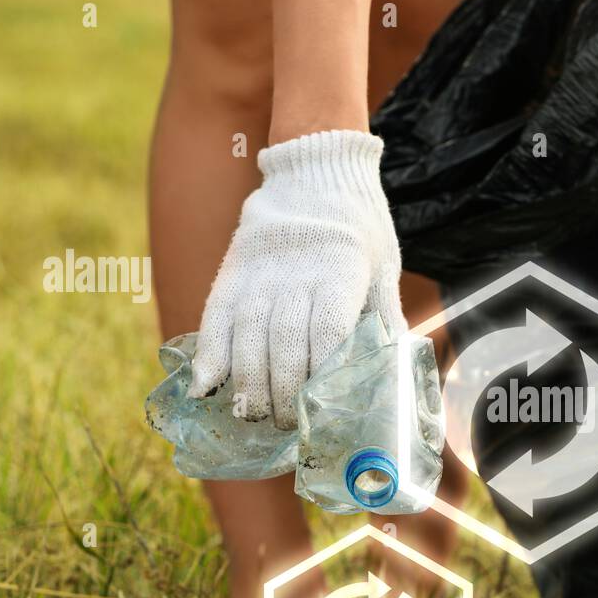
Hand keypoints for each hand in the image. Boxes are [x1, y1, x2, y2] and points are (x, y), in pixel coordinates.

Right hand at [188, 129, 403, 428]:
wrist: (315, 170)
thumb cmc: (360, 225)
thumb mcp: (384, 265)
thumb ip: (383, 315)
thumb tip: (393, 369)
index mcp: (340, 272)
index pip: (327, 335)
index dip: (321, 379)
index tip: (321, 414)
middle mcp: (296, 274)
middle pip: (284, 345)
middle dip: (284, 394)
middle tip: (286, 427)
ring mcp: (259, 273)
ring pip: (247, 337)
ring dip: (247, 384)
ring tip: (252, 416)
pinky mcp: (233, 271)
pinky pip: (215, 317)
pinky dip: (208, 355)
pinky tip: (205, 386)